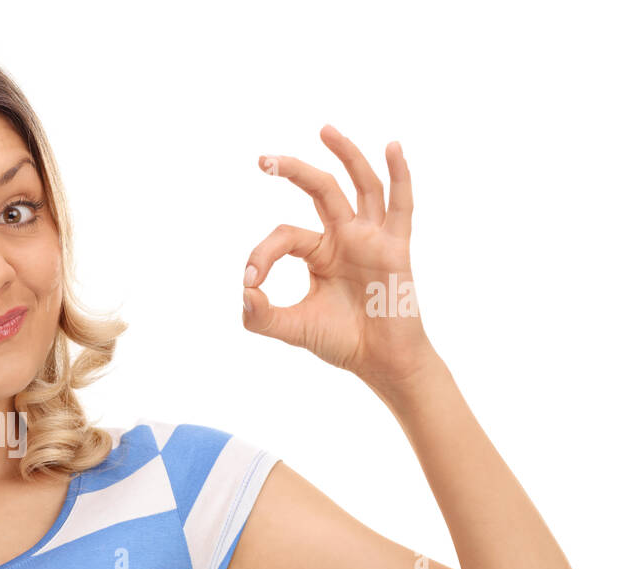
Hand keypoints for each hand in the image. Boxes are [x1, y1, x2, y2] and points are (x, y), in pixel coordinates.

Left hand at [242, 125, 435, 391]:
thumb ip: (262, 315)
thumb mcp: (292, 328)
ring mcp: (372, 239)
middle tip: (262, 158)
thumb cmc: (341, 341)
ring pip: (359, 186)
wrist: (381, 363)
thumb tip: (244, 292)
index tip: (250, 281)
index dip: (261, 254)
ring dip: (345, 155)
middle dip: (292, 171)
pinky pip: (401, 206)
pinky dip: (400, 175)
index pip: (284, 236)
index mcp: (319, 252)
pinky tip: (393, 147)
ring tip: (324, 129)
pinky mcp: (396, 248)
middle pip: (320, 191)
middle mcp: (345, 237)